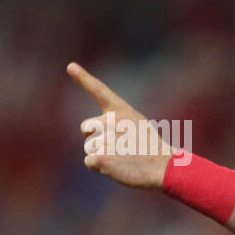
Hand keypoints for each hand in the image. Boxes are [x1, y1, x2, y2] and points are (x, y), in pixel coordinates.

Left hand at [67, 62, 172, 189]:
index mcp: (121, 110)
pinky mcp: (100, 157)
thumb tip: (96, 129)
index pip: (99, 90)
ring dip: (101, 154)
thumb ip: (117, 121)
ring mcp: (104, 139)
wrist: (164, 168)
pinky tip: (118, 167)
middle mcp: (109, 121)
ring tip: (123, 158)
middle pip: (86, 128)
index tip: (71, 66)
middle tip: (120, 146)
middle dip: (96, 137)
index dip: (83, 78)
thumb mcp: (138, 125)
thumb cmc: (152, 149)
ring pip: (89, 147)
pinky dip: (100, 166)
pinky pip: (89, 161)